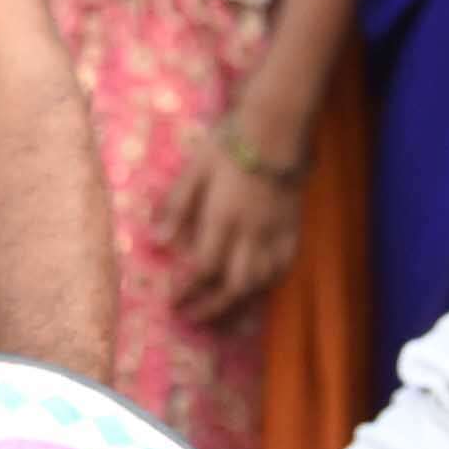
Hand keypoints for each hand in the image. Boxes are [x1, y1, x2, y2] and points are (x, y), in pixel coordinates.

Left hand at [168, 127, 303, 321]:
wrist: (277, 130)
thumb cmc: (228, 146)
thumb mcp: (193, 170)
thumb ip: (176, 206)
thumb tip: (155, 242)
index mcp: (223, 217)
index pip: (204, 267)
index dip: (188, 289)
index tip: (172, 301)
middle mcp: (251, 232)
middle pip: (235, 284)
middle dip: (211, 308)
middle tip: (191, 318)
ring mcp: (275, 233)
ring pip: (261, 282)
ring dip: (238, 305)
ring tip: (219, 318)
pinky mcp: (293, 229)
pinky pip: (284, 267)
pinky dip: (268, 286)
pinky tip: (255, 294)